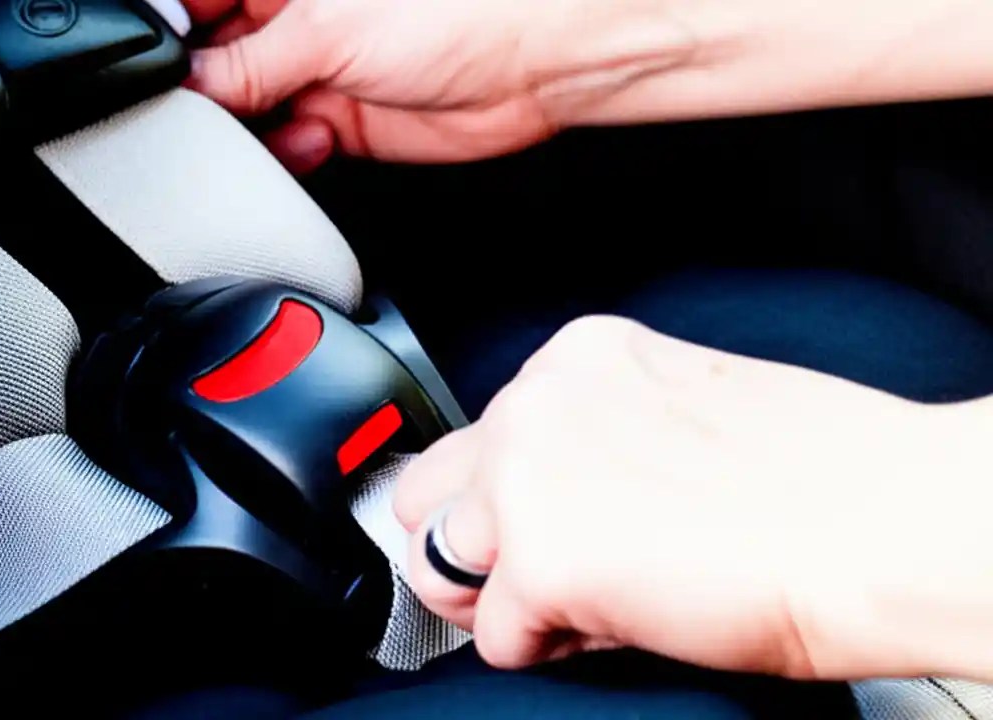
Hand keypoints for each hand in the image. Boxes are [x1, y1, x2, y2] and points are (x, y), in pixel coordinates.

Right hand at [181, 0, 696, 172]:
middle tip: (204, 109)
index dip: (171, 35)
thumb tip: (182, 86)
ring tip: (266, 123)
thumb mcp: (321, 29)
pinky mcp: (337, 117)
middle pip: (211, 57)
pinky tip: (311, 138)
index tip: (153, 66)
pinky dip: (288, 151)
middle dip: (202, 87)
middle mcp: (290, 18)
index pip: (193, 4)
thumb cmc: (450, 9)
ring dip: (244, 127)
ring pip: (244, 107)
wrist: (532, 63)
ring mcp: (313, 67)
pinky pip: (285, 143)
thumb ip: (243, 64)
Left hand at [394, 316, 992, 679]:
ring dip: (500, 596)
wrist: (879, 523)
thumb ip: (597, 438)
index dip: (512, 497)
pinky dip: (545, 648)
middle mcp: (536, 403)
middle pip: (426, 492)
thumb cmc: (818, 477)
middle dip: (470, 544)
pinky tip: (616, 626)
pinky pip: (494, 636)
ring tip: (584, 604)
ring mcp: (527, 477)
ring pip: (438, 560)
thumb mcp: (678, 412)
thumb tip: (559, 501)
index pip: (483, 434)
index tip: (560, 522)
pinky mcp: (542, 559)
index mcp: (577, 358)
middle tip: (534, 579)